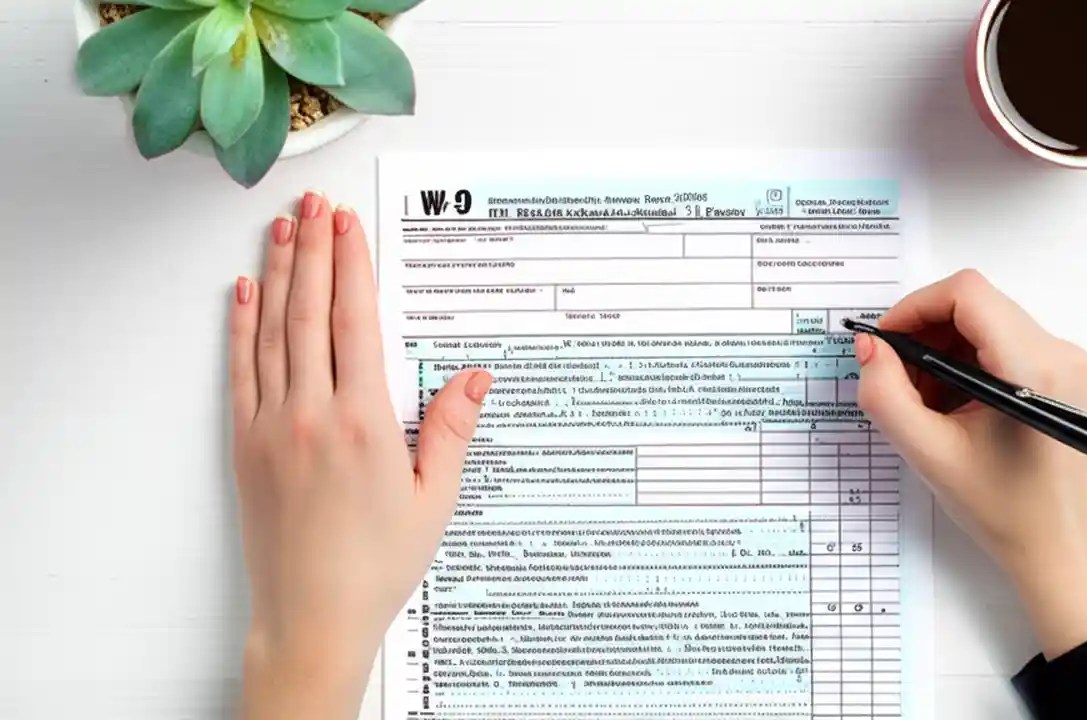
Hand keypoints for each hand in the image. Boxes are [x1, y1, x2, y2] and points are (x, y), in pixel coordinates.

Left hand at [228, 192, 490, 718]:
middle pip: (310, 312)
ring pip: (272, 332)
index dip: (352, 266)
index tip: (350, 225)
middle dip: (315, 251)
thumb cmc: (377, 564)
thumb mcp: (434, 498)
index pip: (355, 322)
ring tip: (283, 228)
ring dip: (278, 273)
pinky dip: (242, 327)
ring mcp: (271, 427)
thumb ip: (450, 430)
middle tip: (315, 205)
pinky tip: (245, 293)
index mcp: (365, 423)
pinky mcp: (245, 446)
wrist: (312, 616)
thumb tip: (474, 378)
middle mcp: (312, 415)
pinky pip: (241, 371)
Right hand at [856, 270, 1086, 658]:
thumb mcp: (931, 454)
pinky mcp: (1063, 377)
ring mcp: (1066, 363)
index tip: (885, 342)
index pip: (966, 293)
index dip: (915, 307)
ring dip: (943, 353)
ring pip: (986, 325)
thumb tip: (868, 347)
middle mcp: (1058, 353)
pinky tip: (951, 411)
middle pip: (975, 306)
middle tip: (897, 381)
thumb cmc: (1009, 512)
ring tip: (924, 406)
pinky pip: (1003, 347)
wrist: (1067, 553)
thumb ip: (887, 395)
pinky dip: (965, 366)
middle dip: (925, 335)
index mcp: (1033, 366)